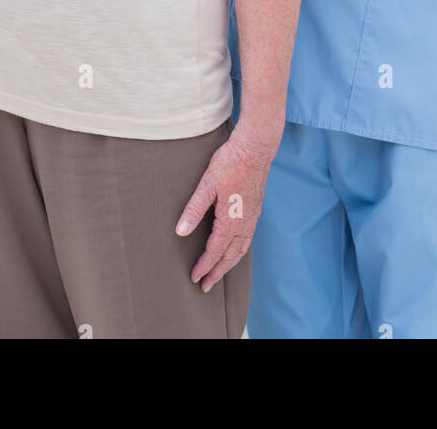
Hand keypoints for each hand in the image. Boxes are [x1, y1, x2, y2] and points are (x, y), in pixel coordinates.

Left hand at [175, 126, 276, 292]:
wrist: (255, 148)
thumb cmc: (230, 163)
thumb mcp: (207, 185)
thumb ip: (194, 209)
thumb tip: (181, 232)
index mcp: (231, 220)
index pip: (215, 251)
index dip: (204, 266)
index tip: (194, 278)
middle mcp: (244, 223)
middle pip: (230, 256)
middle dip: (217, 273)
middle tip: (205, 287)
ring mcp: (252, 217)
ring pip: (241, 249)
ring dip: (229, 264)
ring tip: (219, 273)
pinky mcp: (255, 209)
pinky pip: (248, 239)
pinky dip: (239, 251)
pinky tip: (234, 249)